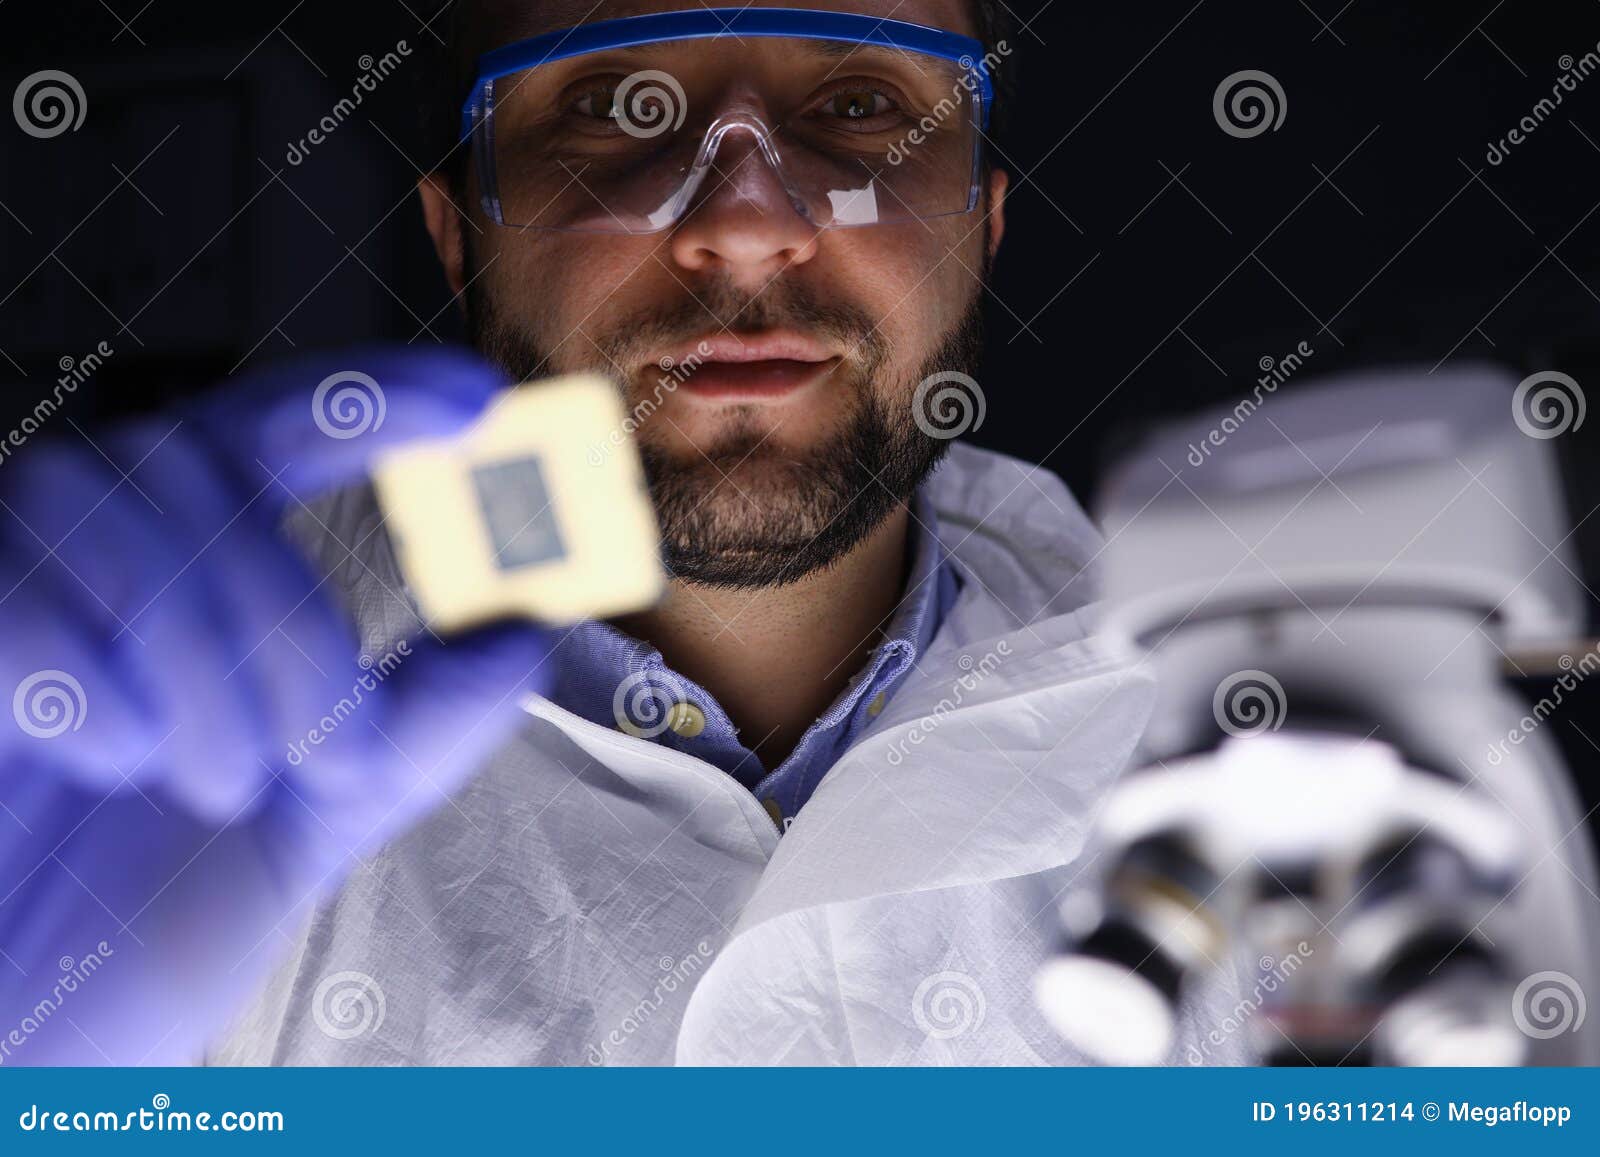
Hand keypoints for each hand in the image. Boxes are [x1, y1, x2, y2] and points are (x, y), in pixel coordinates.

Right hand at [0, 347, 552, 1064]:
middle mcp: (81, 563)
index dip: (370, 395)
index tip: (477, 401)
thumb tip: (523, 630)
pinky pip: (2, 596)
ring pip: (100, 505)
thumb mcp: (314, 818)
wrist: (9, 1051)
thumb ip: (417, 727)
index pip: (271, 429)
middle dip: (285, 610)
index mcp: (180, 583)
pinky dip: (82, 670)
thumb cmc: (135, 929)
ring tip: (225, 782)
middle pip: (196, 465)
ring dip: (198, 650)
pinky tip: (111, 756)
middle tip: (328, 754)